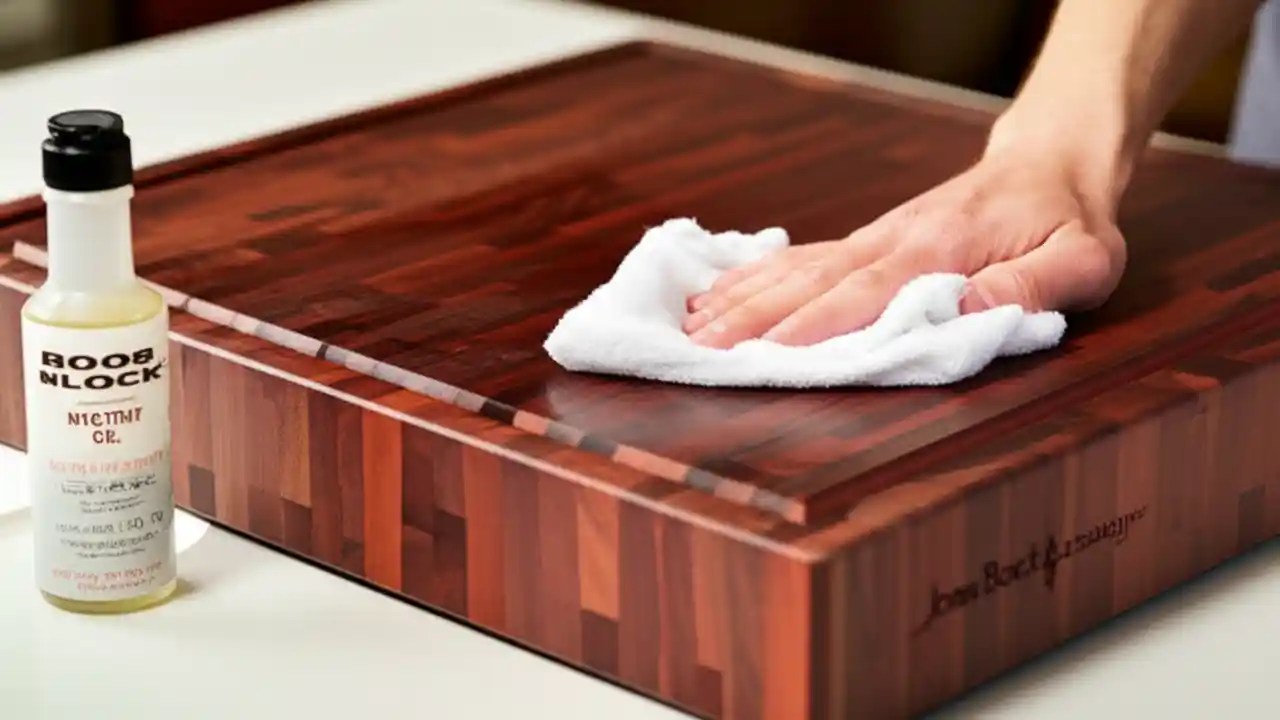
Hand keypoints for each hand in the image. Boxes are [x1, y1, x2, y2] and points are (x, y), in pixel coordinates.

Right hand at [683, 145, 1127, 347]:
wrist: (1047, 163)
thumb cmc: (1066, 220)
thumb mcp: (1080, 259)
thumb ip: (1030, 287)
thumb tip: (965, 313)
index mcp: (938, 251)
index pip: (865, 294)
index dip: (813, 327)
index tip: (763, 355)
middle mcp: (891, 241)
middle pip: (812, 283)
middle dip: (754, 319)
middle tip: (699, 350)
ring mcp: (872, 238)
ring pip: (796, 269)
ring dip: (743, 298)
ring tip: (690, 325)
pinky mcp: (865, 241)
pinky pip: (801, 259)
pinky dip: (755, 276)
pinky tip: (717, 292)